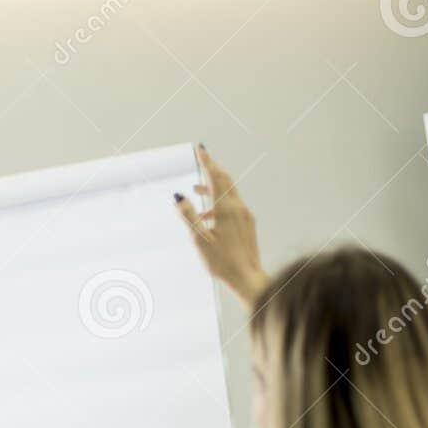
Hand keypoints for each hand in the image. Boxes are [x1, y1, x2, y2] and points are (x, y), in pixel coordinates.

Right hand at [176, 145, 267, 305]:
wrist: (248, 278)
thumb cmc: (222, 262)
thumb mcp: (200, 240)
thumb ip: (189, 217)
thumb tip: (179, 196)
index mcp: (226, 209)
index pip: (215, 177)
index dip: (207, 162)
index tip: (201, 148)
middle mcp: (239, 208)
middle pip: (226, 181)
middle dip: (213, 170)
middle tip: (203, 159)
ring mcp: (246, 217)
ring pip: (229, 194)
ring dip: (214, 188)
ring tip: (197, 189)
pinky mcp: (248, 225)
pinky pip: (233, 206)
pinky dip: (219, 203)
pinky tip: (208, 216)